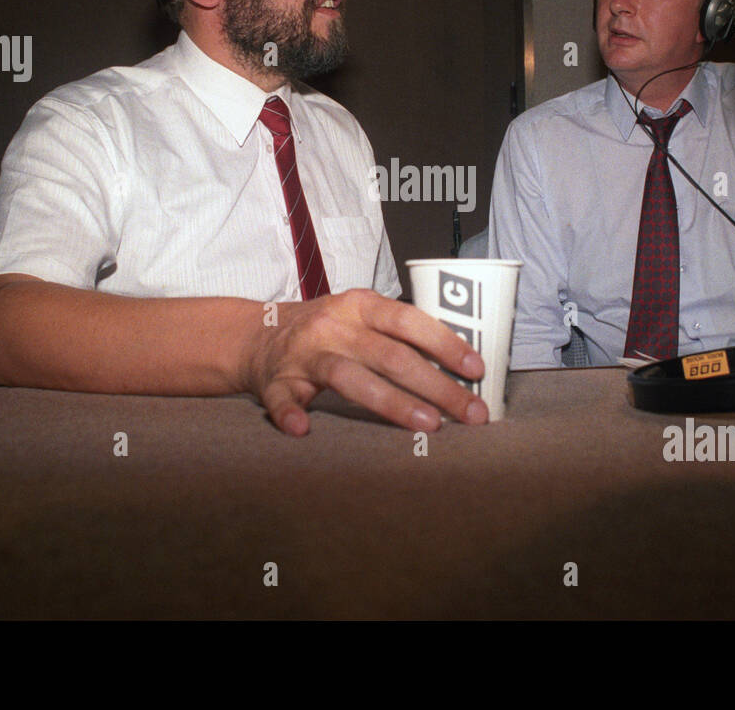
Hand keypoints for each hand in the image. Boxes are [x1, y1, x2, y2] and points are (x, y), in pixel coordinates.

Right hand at [248, 289, 486, 436]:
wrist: (257, 334)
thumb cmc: (326, 329)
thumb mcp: (361, 315)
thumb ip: (400, 333)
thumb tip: (463, 366)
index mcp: (360, 306)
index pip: (409, 320)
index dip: (445, 344)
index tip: (477, 370)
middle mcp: (334, 326)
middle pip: (390, 356)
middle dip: (437, 387)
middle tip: (471, 413)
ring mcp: (303, 354)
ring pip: (349, 378)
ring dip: (390, 402)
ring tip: (427, 425)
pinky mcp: (276, 382)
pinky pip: (283, 399)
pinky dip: (291, 414)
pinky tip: (303, 429)